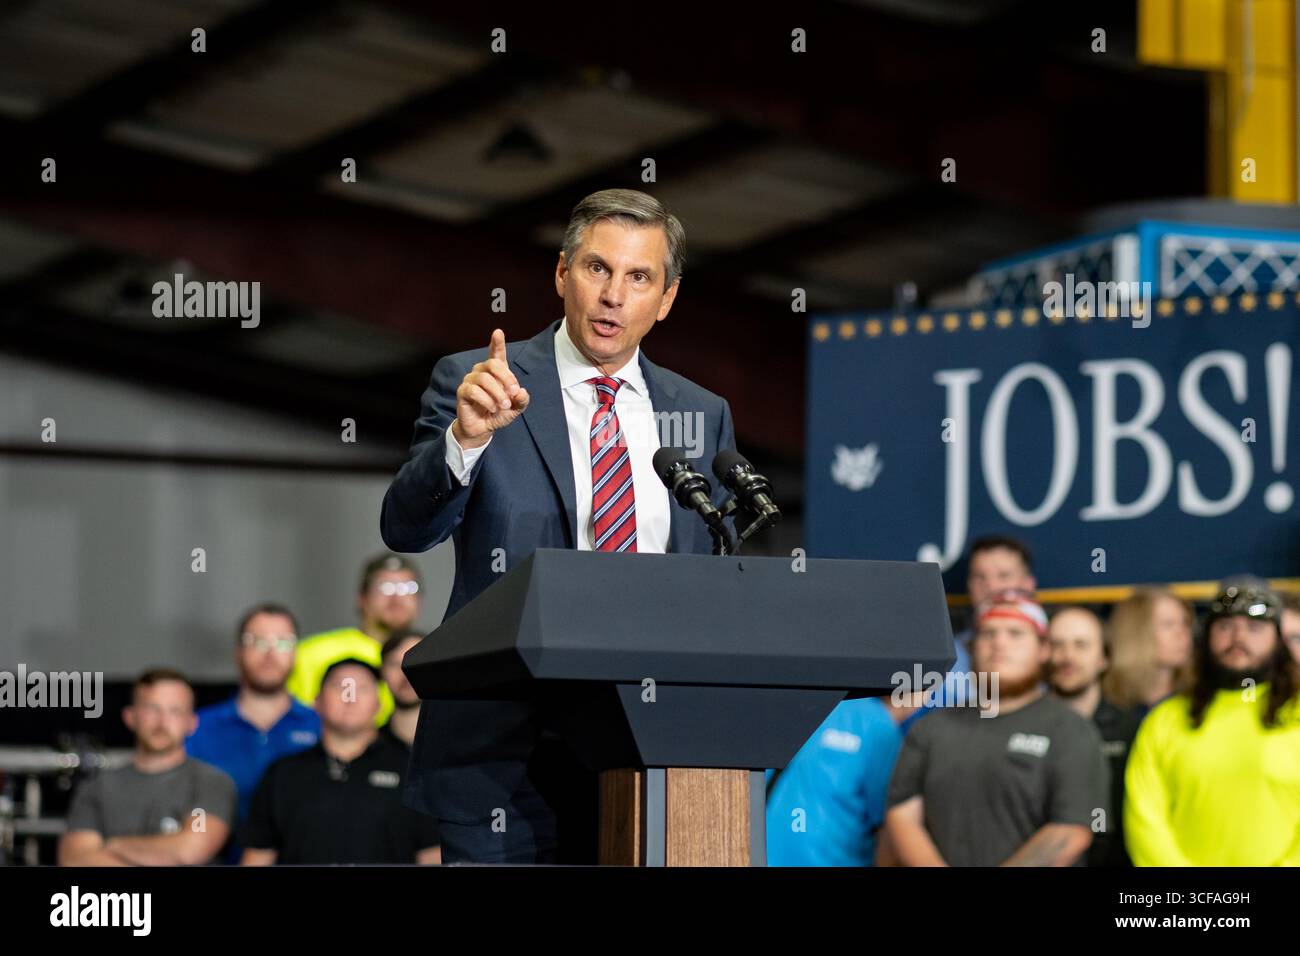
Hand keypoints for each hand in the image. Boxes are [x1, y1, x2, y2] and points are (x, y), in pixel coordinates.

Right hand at [453, 328, 529, 447]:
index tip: (498, 332)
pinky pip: (473, 390)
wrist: (483, 429)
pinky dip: (487, 400)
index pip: (496, 354)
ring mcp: (470, 380)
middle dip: (506, 378)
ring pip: (484, 379)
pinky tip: (492, 408)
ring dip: (497, 393)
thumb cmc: (498, 413)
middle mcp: (481, 372)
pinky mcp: (462, 392)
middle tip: (513, 393)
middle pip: (493, 364)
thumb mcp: (515, 408)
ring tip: (504, 405)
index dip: (497, 343)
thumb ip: (522, 399)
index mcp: (495, 372)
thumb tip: (521, 392)